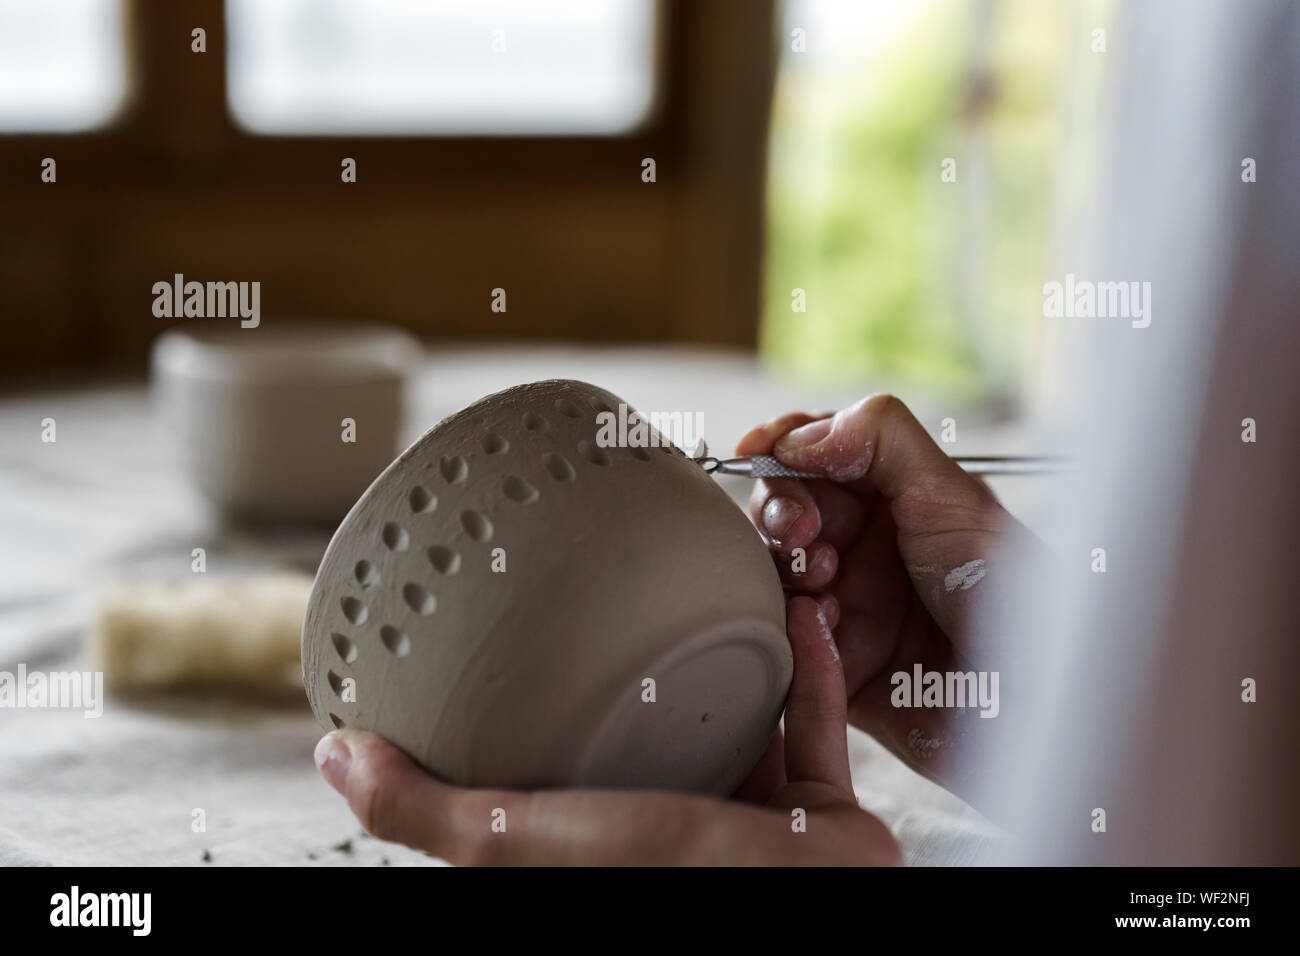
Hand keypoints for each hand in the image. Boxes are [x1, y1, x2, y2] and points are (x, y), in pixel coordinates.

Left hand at [314, 596, 901, 865]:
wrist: (827, 901)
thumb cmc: (682, 879)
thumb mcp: (526, 842)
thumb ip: (433, 810)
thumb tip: (336, 756)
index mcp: (603, 853)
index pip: (553, 793)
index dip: (532, 729)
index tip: (520, 653)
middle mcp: (678, 844)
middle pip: (653, 751)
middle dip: (648, 679)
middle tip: (632, 599)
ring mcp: (754, 831)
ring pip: (743, 728)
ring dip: (737, 662)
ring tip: (725, 590)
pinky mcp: (824, 815)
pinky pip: (812, 730)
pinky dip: (807, 673)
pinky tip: (795, 613)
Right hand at [740, 394, 1042, 804]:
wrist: (1025, 692)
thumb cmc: (1006, 590)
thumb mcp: (951, 493)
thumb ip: (878, 438)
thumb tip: (796, 436)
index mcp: (895, 500)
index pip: (818, 454)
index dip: (783, 446)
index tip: (757, 448)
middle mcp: (866, 548)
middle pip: (784, 508)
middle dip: (782, 508)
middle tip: (804, 529)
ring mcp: (846, 605)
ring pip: (774, 569)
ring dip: (788, 563)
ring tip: (826, 578)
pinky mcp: (833, 665)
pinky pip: (783, 634)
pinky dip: (793, 620)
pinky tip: (827, 622)